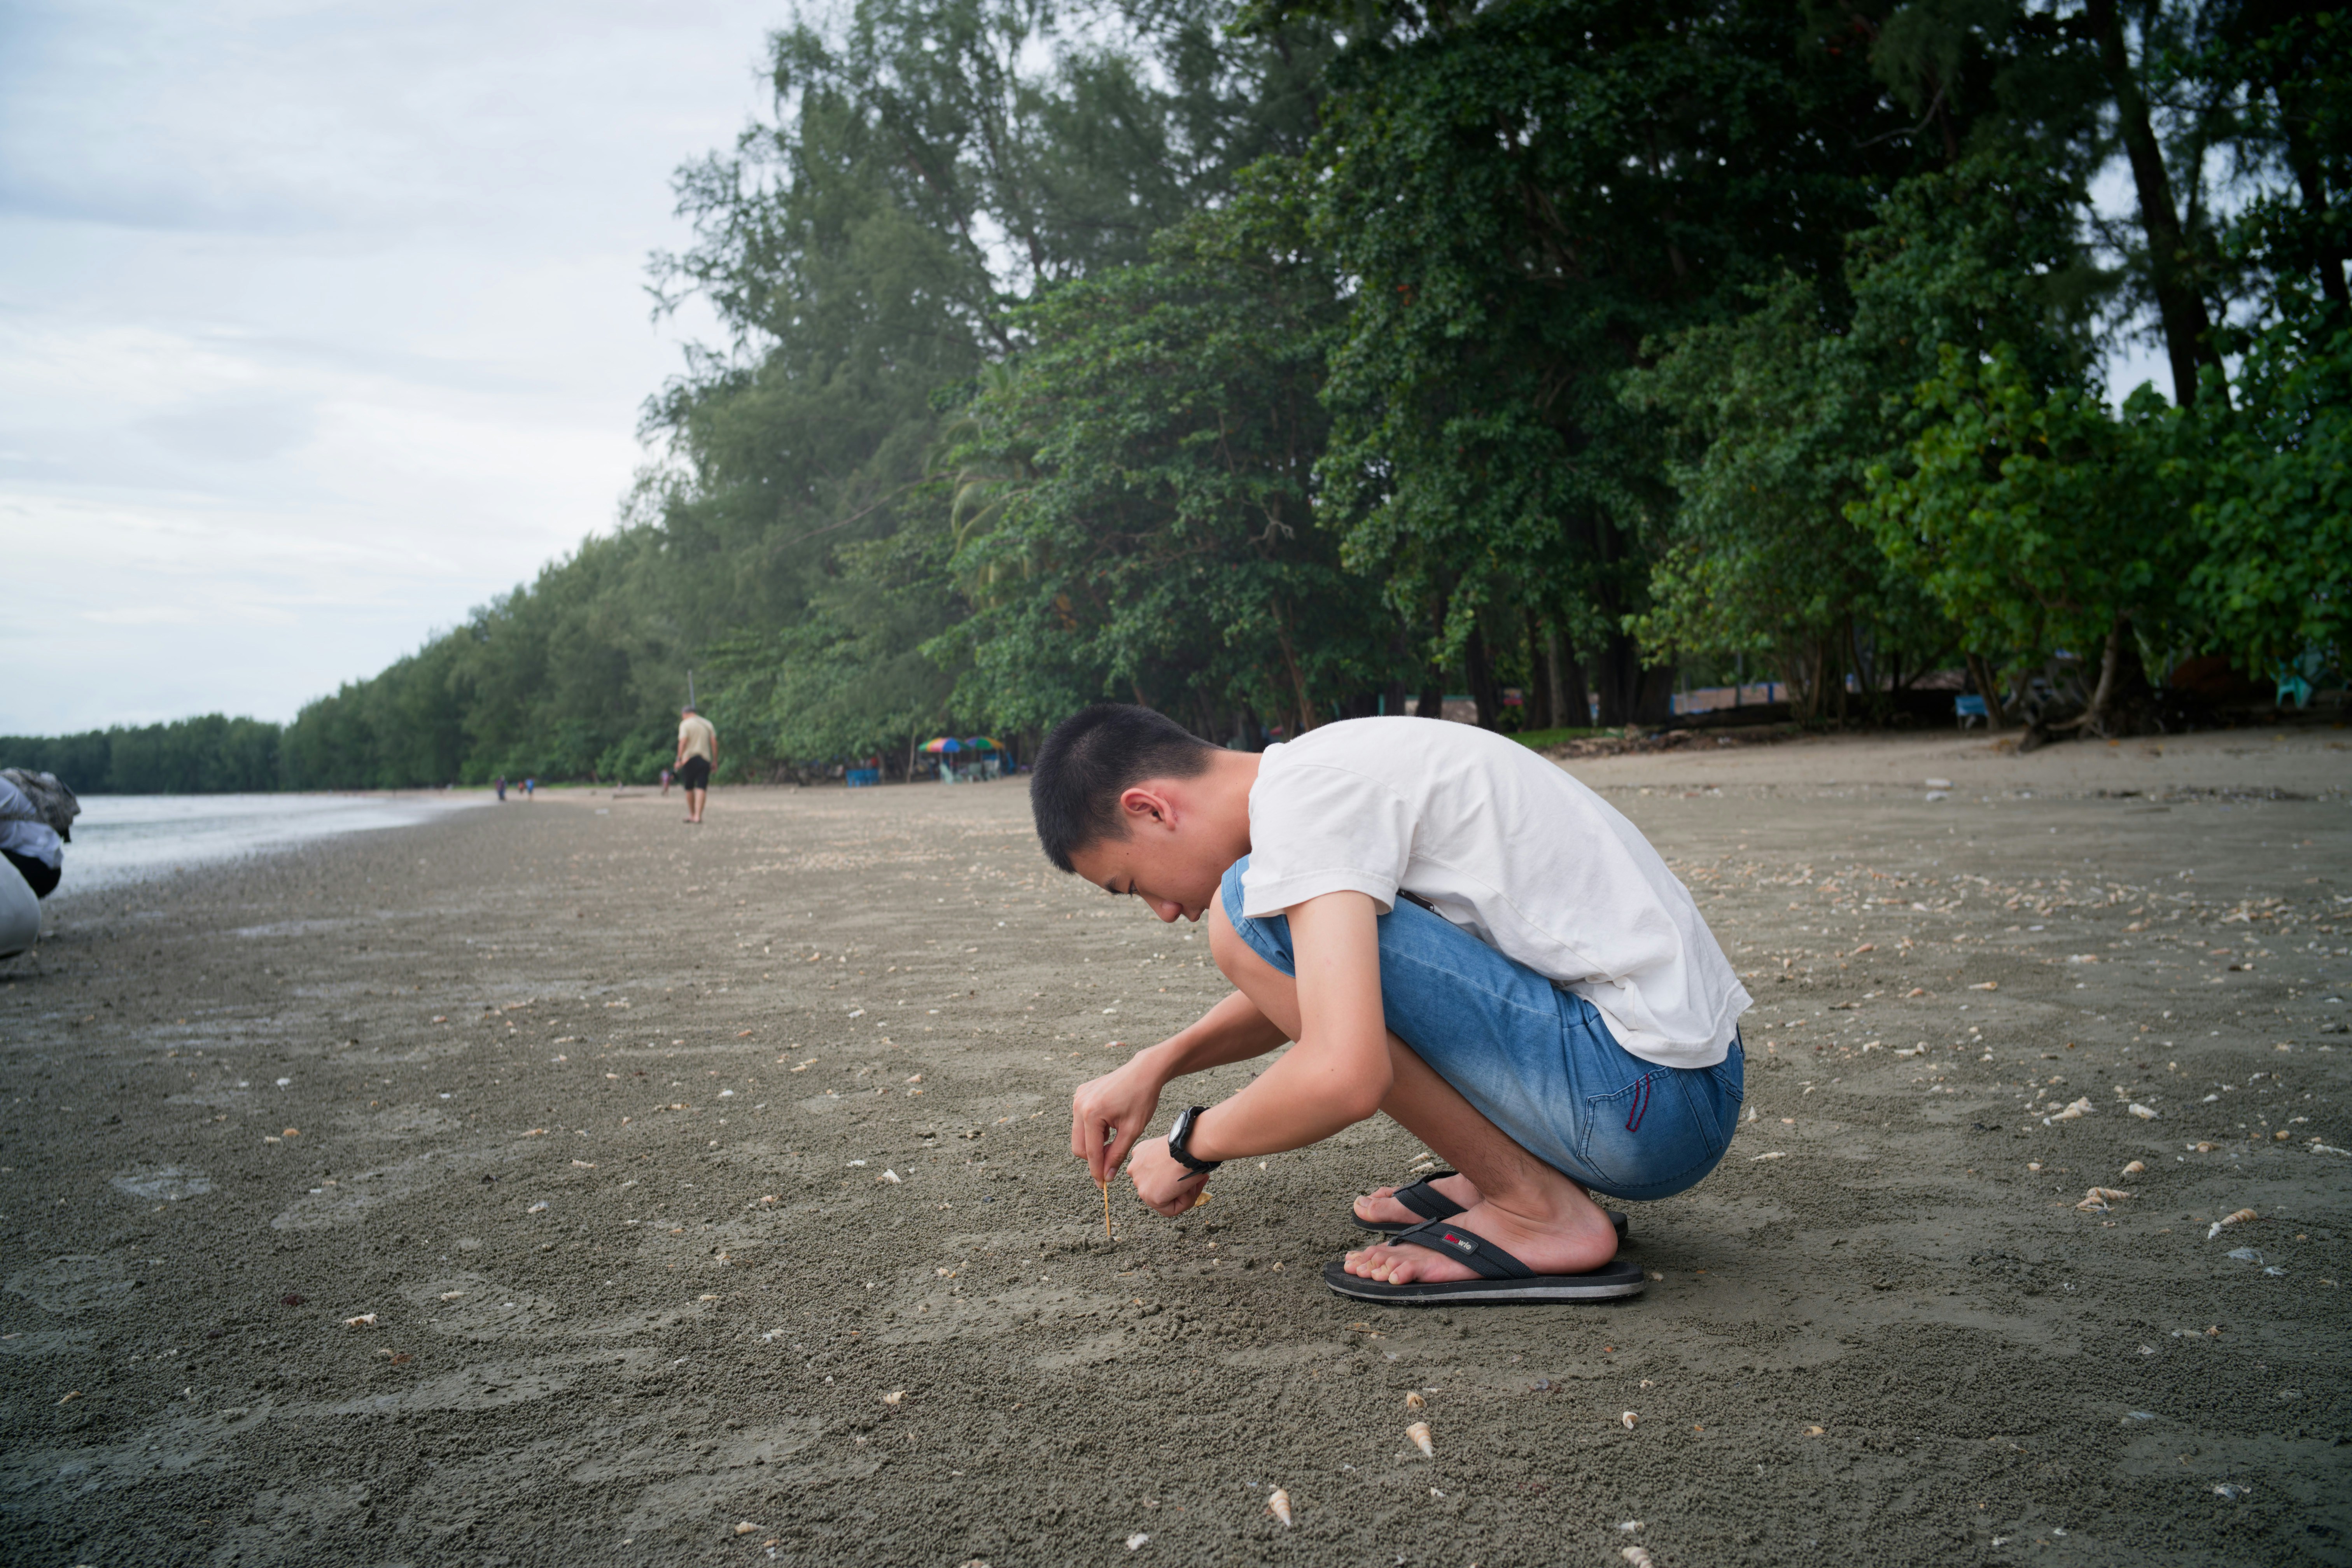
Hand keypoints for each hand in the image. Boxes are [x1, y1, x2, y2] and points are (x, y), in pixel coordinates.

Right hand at [1069, 1046, 1164, 1185]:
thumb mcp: (1132, 1130)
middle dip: (1095, 1157)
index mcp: (1091, 1114)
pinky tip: (1110, 1123)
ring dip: (1095, 1143)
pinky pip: (1081, 1121)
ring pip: (1079, 1136)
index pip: (1091, 1153)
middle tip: (1114, 1159)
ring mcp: (1078, 1098)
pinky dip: (1093, 1129)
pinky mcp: (1080, 1094)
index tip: (1103, 1186)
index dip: (1097, 1171)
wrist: (1143, 1071)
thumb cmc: (1142, 1098)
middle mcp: (1079, 1105)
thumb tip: (1107, 1176)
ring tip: (1115, 1136)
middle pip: (1079, 1147)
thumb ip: (1117, 1154)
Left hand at [1126, 1136, 1210, 1216]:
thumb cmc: (1186, 1145)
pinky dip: (1184, 1202)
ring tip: (1193, 1184)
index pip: (1154, 1175)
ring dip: (1182, 1195)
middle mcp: (1135, 1168)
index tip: (1188, 1173)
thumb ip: (1170, 1165)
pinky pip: (1170, 1210)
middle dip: (1177, 1187)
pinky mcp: (1150, 1197)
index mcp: (1140, 1154)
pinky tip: (1188, 1189)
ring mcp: (1140, 1184)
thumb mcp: (1173, 1151)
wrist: (1188, 1147)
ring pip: (1164, 1200)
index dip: (1174, 1177)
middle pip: (1158, 1188)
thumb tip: (1179, 1179)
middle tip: (1194, 1182)